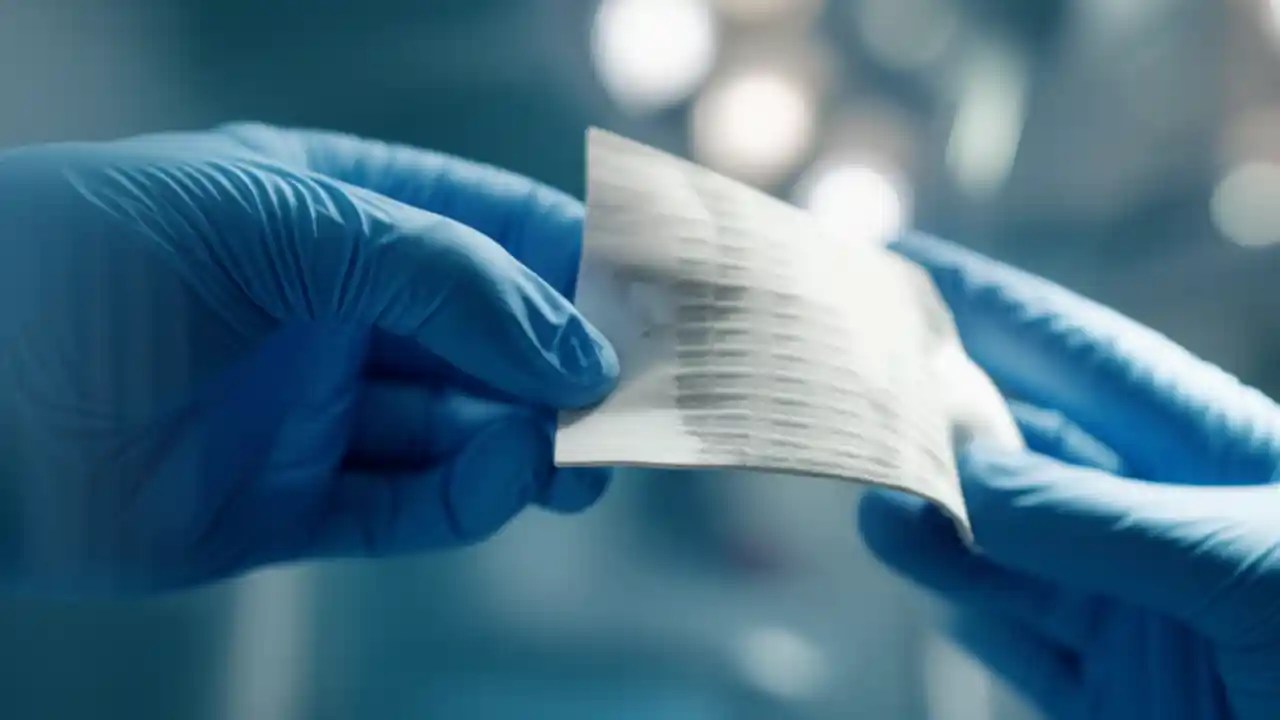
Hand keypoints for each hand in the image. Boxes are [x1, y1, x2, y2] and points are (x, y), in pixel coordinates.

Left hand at [0, 123, 617, 594]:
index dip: (579, 253)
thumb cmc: (100, 263)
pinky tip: (503, 483)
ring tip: (580, 454)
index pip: (489, 222)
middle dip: (567, 362)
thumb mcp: (289, 225)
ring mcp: (313, 409)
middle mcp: (333, 309)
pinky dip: (466, 500)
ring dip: (530, 439)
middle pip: (487, 335)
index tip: (659, 292)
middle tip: (638, 395)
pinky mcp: (288, 505)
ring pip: (459, 428)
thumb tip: (579, 347)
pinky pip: (403, 507)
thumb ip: (446, 280)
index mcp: (334, 211)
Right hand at [857, 234, 1279, 719]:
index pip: (1080, 354)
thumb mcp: (1247, 565)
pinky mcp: (1120, 694)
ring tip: (874, 495)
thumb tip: (959, 467)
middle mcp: (1168, 520)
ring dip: (939, 522)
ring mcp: (1141, 610)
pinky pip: (1025, 643)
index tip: (900, 259)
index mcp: (1217, 451)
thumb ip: (1095, 517)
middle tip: (846, 379)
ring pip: (1008, 550)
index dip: (991, 304)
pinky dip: (971, 615)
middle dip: (939, 411)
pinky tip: (925, 577)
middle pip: (1026, 448)